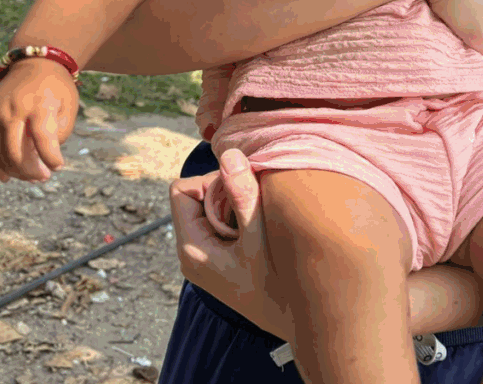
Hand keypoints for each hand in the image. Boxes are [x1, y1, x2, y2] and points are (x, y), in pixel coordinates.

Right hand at [0, 58, 78, 181]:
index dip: (51, 158)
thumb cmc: (56, 88)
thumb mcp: (68, 105)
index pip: (42, 138)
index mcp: (38, 104)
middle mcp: (12, 109)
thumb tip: (46, 159)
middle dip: (31, 171)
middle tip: (44, 176)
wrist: (34, 64)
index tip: (58, 166)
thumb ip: (60, 132)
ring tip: (31, 176)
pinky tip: (6, 176)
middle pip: (14, 152)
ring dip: (14, 172)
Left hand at [171, 149, 292, 337]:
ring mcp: (207, 259)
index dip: (211, 182)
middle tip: (256, 209)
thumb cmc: (278, 289)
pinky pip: (224, 224)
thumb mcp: (261, 239)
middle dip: (226, 193)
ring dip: (237, 206)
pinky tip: (263, 236)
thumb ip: (244, 196)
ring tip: (261, 225)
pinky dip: (243, 220)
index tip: (242, 193)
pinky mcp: (221, 261)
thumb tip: (229, 156)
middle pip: (196, 198)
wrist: (301, 325)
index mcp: (191, 249)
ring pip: (213, 210)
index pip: (181, 191)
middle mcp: (193, 254)